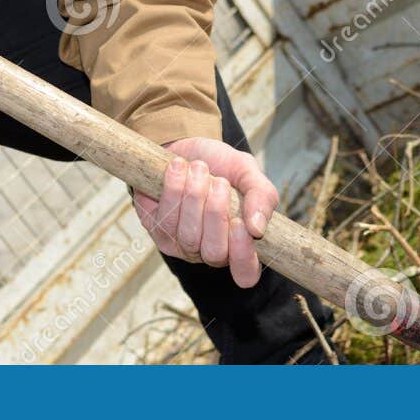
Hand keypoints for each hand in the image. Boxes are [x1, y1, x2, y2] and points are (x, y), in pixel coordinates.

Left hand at [132, 137, 279, 287]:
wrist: (186, 146)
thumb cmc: (221, 165)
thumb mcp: (248, 172)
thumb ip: (262, 196)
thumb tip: (258, 228)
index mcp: (238, 243)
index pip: (246, 273)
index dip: (243, 256)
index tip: (238, 223)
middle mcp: (209, 250)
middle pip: (215, 253)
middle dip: (216, 214)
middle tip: (219, 182)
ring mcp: (181, 244)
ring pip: (189, 235)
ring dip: (194, 197)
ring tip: (199, 167)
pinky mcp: (157, 229)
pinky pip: (166, 218)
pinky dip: (173, 188)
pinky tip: (178, 167)